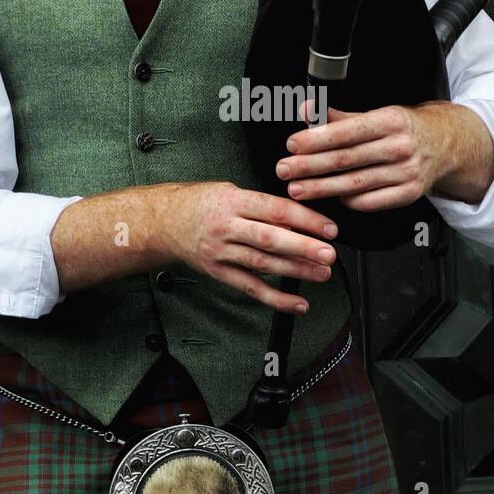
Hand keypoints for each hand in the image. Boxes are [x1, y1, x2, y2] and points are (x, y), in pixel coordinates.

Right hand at [157, 181, 337, 312]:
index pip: (275, 210)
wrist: (164, 221)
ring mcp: (221, 252)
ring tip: (322, 273)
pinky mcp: (218, 272)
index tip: (328, 228)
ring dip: (296, 271)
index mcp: (233, 201)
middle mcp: (226, 227)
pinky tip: (297, 303)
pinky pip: (250, 287)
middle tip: (328, 254)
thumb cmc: (201, 203)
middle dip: (303, 248)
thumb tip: (298, 222)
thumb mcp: (231, 191)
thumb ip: (262, 206)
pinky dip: (276, 298)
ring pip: (263, 264)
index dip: (305, 220)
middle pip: (269, 239)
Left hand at [274, 100, 493, 209]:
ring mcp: (406, 173)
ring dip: (321, 188)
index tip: (293, 145)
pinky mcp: (409, 194)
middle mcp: (400, 147)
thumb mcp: (378, 114)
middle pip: (347, 160)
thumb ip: (341, 117)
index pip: (347, 132)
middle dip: (310, 167)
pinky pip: (370, 202)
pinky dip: (348, 200)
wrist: (446, 144)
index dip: (317, 140)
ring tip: (297, 189)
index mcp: (391, 121)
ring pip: (355, 184)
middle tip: (285, 170)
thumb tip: (308, 110)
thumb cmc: (405, 128)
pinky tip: (330, 198)